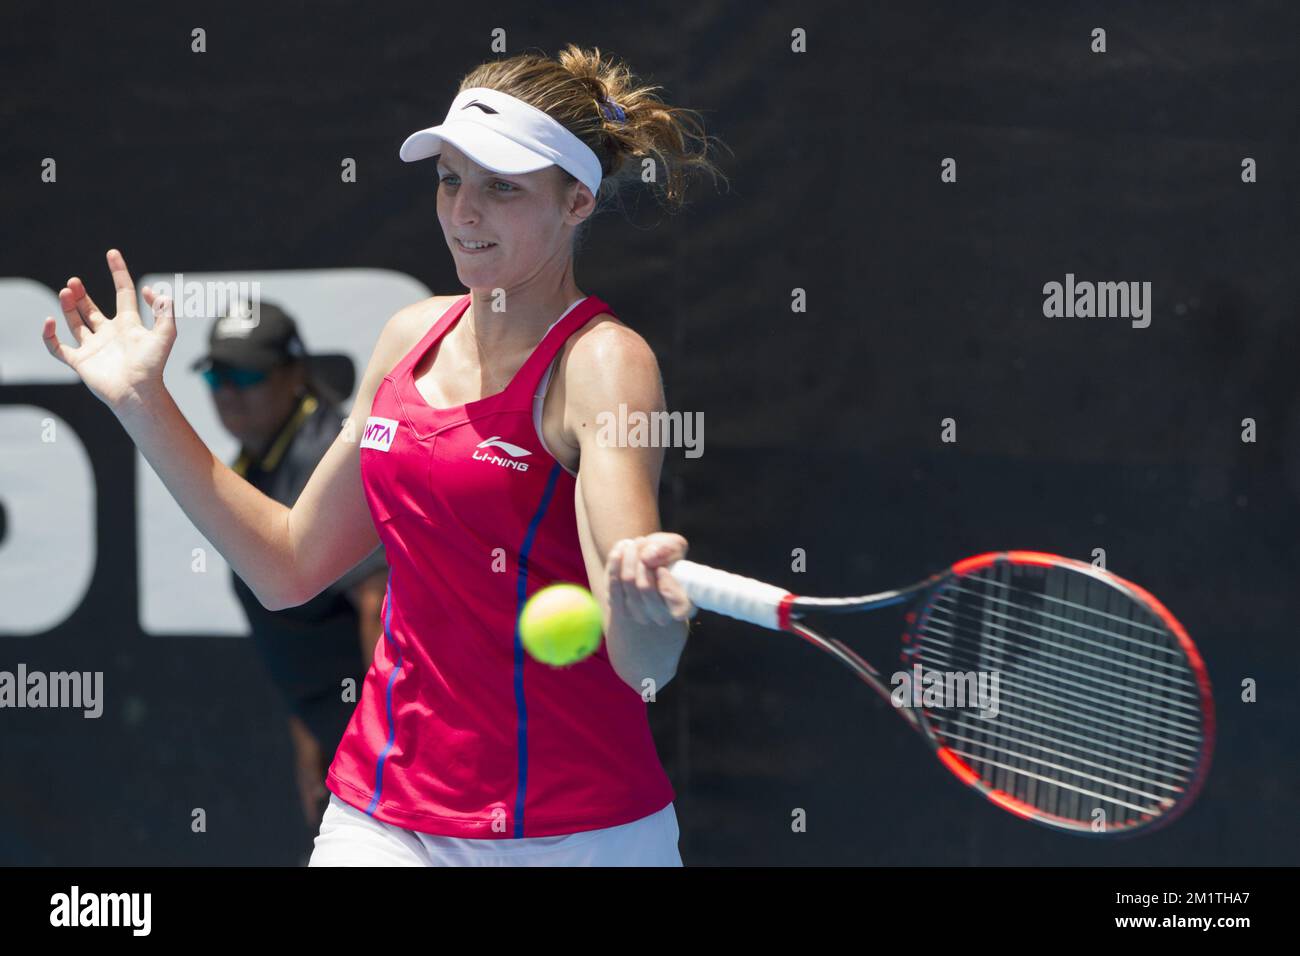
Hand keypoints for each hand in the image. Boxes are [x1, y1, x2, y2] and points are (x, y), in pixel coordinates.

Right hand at [41, 249, 176, 411]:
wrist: (139, 392)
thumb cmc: (153, 366)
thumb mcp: (165, 335)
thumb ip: (164, 312)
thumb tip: (158, 292)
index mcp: (129, 325)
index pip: (123, 293)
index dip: (119, 273)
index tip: (112, 253)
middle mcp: (110, 334)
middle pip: (92, 308)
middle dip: (82, 294)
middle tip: (74, 282)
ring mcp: (94, 347)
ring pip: (75, 322)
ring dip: (69, 306)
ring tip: (66, 291)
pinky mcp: (80, 362)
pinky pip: (58, 347)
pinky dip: (50, 335)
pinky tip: (50, 321)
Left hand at [607, 532, 695, 625]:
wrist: (647, 561)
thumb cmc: (666, 556)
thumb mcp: (674, 546)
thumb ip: (667, 549)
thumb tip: (648, 558)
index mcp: (682, 606)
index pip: (676, 603)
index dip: (667, 583)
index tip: (662, 567)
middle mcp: (661, 617)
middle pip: (645, 587)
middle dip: (640, 557)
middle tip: (641, 540)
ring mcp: (639, 615)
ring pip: (627, 582)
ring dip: (628, 556)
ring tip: (632, 543)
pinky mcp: (620, 609)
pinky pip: (613, 583)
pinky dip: (615, 562)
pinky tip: (621, 549)